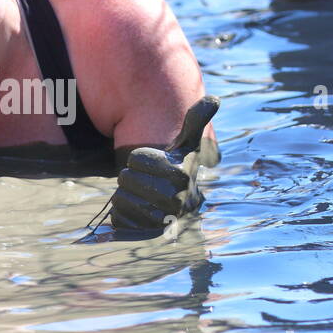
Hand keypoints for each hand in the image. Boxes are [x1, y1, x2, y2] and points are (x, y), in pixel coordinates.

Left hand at [109, 95, 219, 231]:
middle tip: (146, 179)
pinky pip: (117, 218)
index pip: (135, 157)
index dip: (139, 157)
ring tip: (142, 194)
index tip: (155, 162)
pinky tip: (137, 209)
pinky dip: (121, 212)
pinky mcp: (147, 234)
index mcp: (180, 173)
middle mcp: (175, 200)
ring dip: (125, 193)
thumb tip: (214, 99)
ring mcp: (162, 220)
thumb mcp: (186, 143)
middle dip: (131, 176)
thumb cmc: (176, 166)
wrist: (177, 201)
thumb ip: (196, 121)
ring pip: (120, 199)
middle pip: (125, 178)